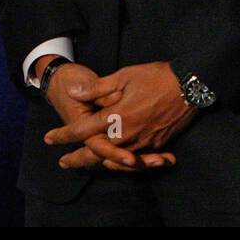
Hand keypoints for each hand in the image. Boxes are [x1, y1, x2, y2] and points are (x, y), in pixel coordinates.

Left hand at [46, 62, 196, 170]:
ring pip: (115, 159)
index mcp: (116, 117)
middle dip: (78, 158)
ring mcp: (143, 142)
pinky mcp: (157, 143)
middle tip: (63, 162)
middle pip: (97, 153)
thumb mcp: (124, 76)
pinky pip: (136, 157)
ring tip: (86, 163)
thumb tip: (74, 92)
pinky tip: (116, 159)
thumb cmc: (156, 76)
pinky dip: (122, 161)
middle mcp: (128, 134)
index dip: (64, 135)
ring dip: (98, 162)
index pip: (83, 130)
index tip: (49, 138)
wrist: (190, 85)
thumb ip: (97, 87)